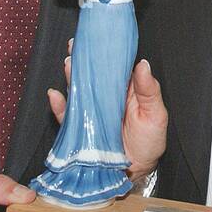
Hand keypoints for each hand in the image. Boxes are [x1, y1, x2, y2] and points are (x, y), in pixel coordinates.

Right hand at [48, 39, 167, 178]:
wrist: (136, 172)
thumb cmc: (149, 142)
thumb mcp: (156, 114)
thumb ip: (149, 90)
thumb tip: (143, 64)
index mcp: (125, 90)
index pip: (113, 67)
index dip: (104, 53)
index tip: (96, 39)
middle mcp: (106, 98)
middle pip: (91, 76)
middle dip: (82, 60)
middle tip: (74, 46)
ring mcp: (92, 113)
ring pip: (77, 91)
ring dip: (70, 77)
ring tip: (67, 65)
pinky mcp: (80, 129)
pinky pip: (66, 115)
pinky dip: (59, 106)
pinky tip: (55, 96)